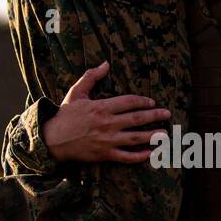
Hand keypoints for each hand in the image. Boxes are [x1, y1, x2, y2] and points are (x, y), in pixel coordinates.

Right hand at [42, 61, 171, 162]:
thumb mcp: (76, 92)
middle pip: (136, 119)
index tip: (152, 102)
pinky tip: (151, 153)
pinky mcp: (104, 155)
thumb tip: (106, 63)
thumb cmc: (65, 115)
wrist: (52, 139)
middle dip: (154, 116)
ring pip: (135, 138)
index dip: (143, 101)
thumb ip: (92, 76)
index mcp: (101, 107)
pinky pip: (126, 156)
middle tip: (167, 114)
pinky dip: (140, 156)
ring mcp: (107, 140)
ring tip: (165, 134)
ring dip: (152, 136)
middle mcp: (106, 124)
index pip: (128, 102)